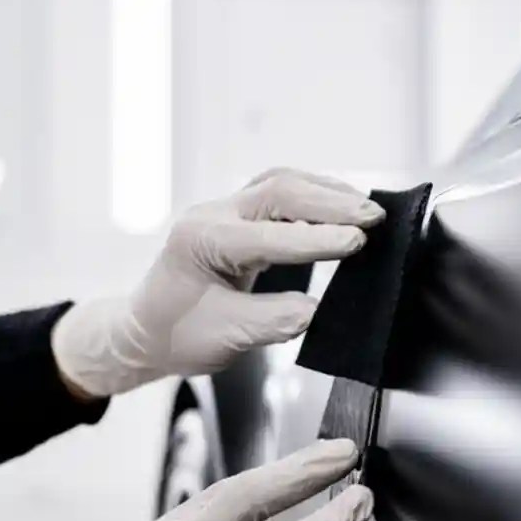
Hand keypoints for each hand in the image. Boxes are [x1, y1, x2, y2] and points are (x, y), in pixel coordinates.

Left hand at [52, 168, 384, 397]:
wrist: (147, 331)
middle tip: (373, 216)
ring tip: (366, 208)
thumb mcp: (226, 337)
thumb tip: (317, 309)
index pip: (268, 235)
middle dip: (330, 202)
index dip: (316, 240)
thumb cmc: (178, 334)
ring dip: (327, 193)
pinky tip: (341, 207)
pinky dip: (316, 197)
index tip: (358, 242)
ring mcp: (225, 210)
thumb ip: (273, 320)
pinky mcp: (239, 215)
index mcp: (202, 241)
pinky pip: (281, 192)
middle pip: (279, 191)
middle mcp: (212, 215)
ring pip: (282, 183)